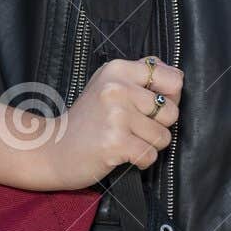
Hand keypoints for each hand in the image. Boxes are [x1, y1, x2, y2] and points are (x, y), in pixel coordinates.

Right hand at [40, 56, 182, 189]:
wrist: (53, 150)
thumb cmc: (86, 120)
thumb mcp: (108, 84)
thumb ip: (140, 75)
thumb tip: (178, 75)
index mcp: (118, 69)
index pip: (173, 79)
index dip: (169, 98)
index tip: (149, 107)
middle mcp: (117, 88)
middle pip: (171, 112)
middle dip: (157, 126)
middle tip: (131, 128)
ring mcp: (116, 116)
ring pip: (163, 136)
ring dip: (148, 145)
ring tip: (124, 140)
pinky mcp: (116, 143)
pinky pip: (150, 155)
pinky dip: (140, 160)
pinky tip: (121, 154)